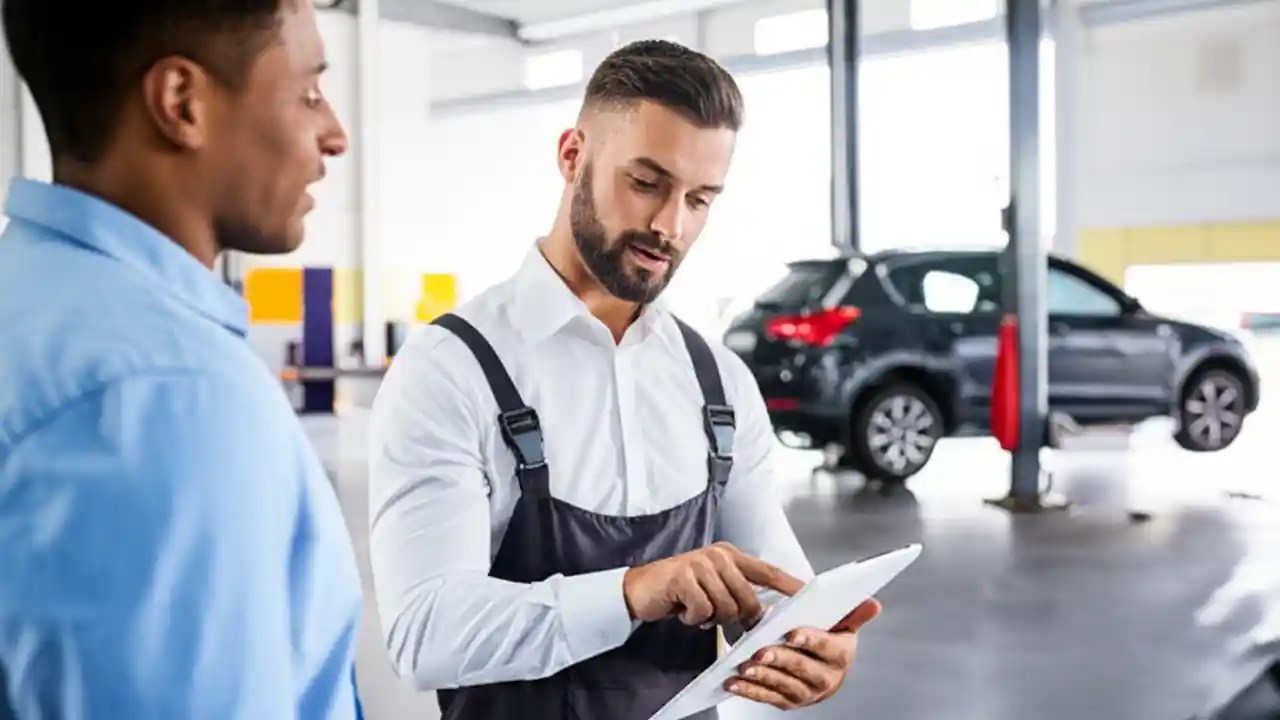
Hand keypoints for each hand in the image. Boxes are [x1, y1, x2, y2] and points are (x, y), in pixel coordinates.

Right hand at [623, 542, 804, 626]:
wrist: (640, 589)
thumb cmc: (680, 592)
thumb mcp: (713, 587)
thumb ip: (739, 593)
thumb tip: (765, 615)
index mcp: (730, 555)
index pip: (767, 570)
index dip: (789, 584)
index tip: (810, 596)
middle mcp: (718, 555)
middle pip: (748, 598)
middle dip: (738, 617)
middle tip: (716, 618)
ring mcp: (699, 564)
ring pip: (726, 608)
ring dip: (711, 618)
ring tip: (696, 610)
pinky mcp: (683, 578)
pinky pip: (703, 611)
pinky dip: (693, 618)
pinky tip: (682, 610)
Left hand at [726, 598, 881, 709]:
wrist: (823, 666)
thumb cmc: (829, 637)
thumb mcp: (842, 624)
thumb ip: (854, 613)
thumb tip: (874, 603)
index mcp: (841, 655)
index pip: (826, 647)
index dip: (810, 640)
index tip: (791, 633)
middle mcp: (826, 679)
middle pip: (802, 669)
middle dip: (780, 660)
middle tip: (760, 651)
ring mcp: (806, 693)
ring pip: (783, 686)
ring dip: (762, 677)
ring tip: (743, 666)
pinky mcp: (787, 701)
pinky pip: (767, 697)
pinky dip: (749, 690)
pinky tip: (733, 682)